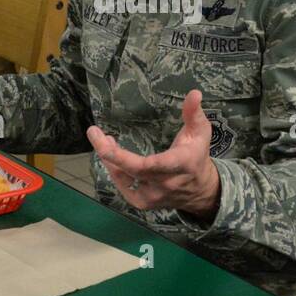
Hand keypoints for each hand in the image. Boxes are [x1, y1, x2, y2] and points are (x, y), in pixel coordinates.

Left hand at [87, 89, 220, 219]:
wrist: (201, 191)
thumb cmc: (197, 155)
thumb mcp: (200, 132)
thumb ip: (194, 113)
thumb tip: (194, 92)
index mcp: (181, 164)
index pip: (155, 164)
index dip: (129, 156)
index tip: (109, 141)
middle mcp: (166, 183)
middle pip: (133, 171)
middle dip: (109, 152)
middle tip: (94, 132)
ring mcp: (154, 196)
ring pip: (124, 180)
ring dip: (110, 159)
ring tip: (102, 139)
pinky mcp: (144, 203)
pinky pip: (124, 188)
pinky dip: (115, 172)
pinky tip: (110, 158)